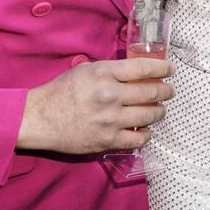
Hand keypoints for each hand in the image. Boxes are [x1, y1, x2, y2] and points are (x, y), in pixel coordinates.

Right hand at [17, 56, 173, 154]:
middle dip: (166, 91)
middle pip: (151, 93)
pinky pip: (138, 139)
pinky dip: (146, 134)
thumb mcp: (85, 70)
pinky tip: (146, 130)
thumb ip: (111, 70)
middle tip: (169, 91)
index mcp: (104, 74)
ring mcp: (110, 120)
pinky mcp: (107, 140)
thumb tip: (138, 72)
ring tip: (160, 109)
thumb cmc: (61, 91)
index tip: (171, 70)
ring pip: (149, 116)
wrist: (39, 118)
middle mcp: (110, 95)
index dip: (163, 69)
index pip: (144, 69)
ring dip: (159, 112)